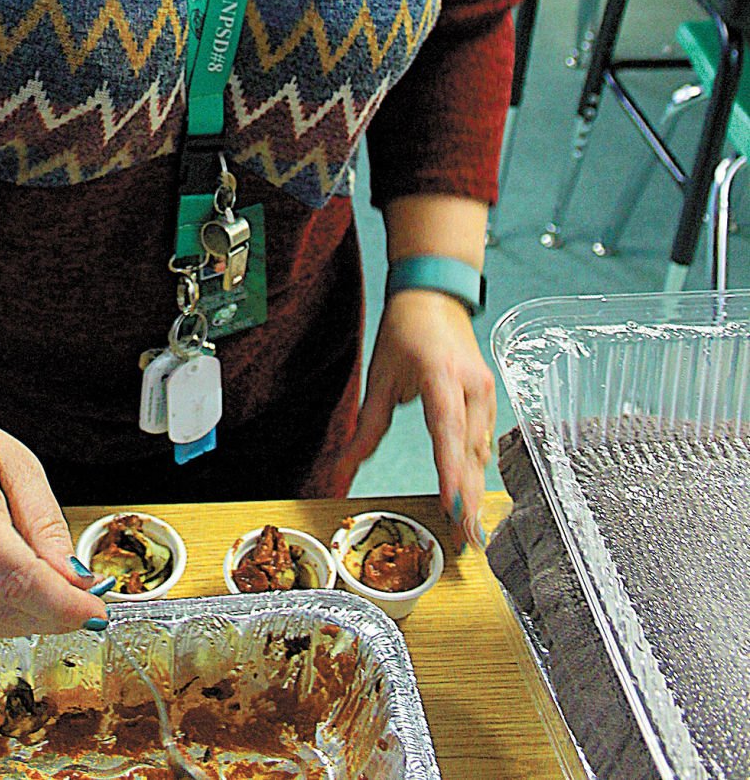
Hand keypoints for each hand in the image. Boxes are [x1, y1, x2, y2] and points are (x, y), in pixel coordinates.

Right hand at [0, 386, 106, 636]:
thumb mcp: (17, 464)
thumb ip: (46, 523)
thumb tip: (75, 579)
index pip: (16, 577)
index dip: (61, 604)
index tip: (96, 613)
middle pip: (3, 608)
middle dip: (55, 614)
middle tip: (88, 605)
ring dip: (31, 620)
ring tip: (58, 595)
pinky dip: (2, 618)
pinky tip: (22, 596)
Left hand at [353, 290, 495, 549]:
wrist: (435, 295)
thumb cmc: (405, 330)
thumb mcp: (379, 374)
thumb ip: (367, 424)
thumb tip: (346, 466)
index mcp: (441, 376)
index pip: (447, 431)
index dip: (450, 471)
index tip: (453, 505)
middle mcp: (471, 386)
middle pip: (469, 451)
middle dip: (468, 498)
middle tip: (465, 540)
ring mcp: (486, 391)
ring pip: (480, 451)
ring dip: (474, 489)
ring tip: (467, 529)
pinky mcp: (489, 397)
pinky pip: (483, 440)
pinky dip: (476, 469)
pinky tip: (471, 495)